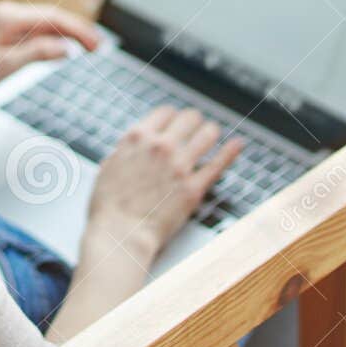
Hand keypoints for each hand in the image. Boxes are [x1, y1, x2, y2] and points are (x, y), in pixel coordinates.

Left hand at [0, 0, 99, 104]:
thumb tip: (66, 48)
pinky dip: (43, 39)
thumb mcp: (4, 67)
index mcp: (5, 17)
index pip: (52, 18)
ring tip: (83, 48)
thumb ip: (38, 54)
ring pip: (37, 23)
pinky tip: (55, 49)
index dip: (79, 31)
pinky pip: (25, 30)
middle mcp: (2, 12)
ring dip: (61, 34)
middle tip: (97, 47)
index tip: (96, 45)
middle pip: (48, 17)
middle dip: (74, 31)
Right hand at [88, 105, 243, 258]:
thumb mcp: (109, 166)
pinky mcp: (194, 187)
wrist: (119, 235)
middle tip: (195, 130)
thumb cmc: (110, 207)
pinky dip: (230, 151)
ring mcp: (179, 166)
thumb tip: (135, 144)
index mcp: (138, 138)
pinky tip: (236, 145)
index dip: (173, 117)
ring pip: (208, 133)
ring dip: (210, 133)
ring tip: (211, 137)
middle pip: (190, 117)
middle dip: (193, 123)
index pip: (166, 112)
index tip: (176, 123)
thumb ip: (127, 150)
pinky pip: (219, 163)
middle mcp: (160, 146)